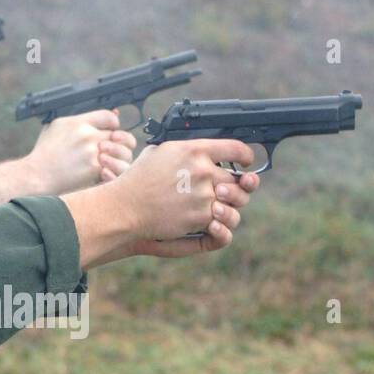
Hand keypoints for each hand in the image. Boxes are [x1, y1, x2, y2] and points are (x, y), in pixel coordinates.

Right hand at [23, 109, 137, 193]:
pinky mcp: (94, 168)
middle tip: (111, 148)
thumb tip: (109, 113)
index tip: (111, 130)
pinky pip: (116, 167)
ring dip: (120, 156)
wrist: (37, 175)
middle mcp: (87, 134)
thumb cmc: (45, 152)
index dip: (113, 124)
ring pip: (122, 151)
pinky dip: (114, 170)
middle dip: (117, 142)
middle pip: (117, 134)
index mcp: (78, 122)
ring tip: (110, 160)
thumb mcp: (56, 127)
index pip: (109, 117)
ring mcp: (92, 152)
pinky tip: (105, 172)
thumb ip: (79, 119)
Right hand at [61, 139, 260, 267]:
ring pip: (236, 203)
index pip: (235, 148)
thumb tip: (197, 150)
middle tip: (231, 190)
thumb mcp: (160, 152)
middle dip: (239, 187)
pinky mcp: (200, 217)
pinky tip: (213, 223)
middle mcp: (202, 171)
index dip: (246, 156)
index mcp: (194, 150)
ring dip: (232, 207)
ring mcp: (203, 195)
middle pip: (238, 180)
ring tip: (221, 208)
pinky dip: (220, 225)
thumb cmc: (138, 179)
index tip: (246, 161)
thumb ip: (184, 150)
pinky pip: (223, 222)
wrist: (126, 207)